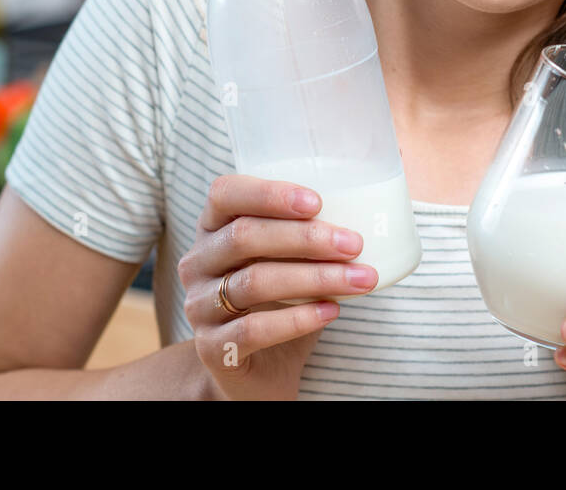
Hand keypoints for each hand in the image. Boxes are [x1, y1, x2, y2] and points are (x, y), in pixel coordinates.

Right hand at [179, 174, 377, 399]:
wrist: (259, 371)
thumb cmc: (280, 301)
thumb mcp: (289, 261)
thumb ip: (308, 236)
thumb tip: (368, 216)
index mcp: (212, 228)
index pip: (226, 194)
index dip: (269, 194)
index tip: (318, 202)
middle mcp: (197, 263)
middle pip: (245, 237)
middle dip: (306, 238)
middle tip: (354, 243)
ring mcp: (199, 306)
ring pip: (254, 282)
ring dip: (314, 278)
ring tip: (360, 280)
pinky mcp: (213, 348)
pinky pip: (254, 329)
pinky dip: (298, 318)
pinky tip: (333, 312)